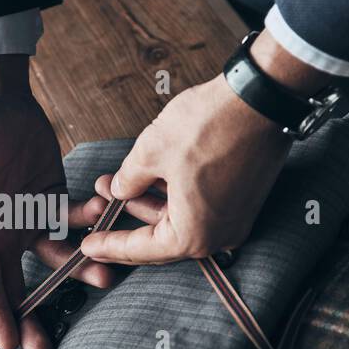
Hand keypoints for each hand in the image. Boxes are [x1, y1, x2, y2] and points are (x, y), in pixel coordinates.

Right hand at [0, 56, 111, 348]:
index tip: (10, 342)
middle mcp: (3, 235)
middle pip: (19, 286)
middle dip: (32, 316)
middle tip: (46, 348)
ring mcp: (30, 221)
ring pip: (57, 259)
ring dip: (79, 272)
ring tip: (105, 279)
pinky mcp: (54, 202)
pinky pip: (76, 223)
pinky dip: (91, 224)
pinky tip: (105, 216)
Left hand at [80, 71, 292, 263]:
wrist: (260, 99)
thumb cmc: (211, 125)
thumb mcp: (151, 153)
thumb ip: (129, 179)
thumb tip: (121, 190)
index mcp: (194, 235)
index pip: (142, 249)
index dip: (110, 245)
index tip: (87, 245)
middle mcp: (219, 236)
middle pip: (161, 237)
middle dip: (127, 216)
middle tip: (99, 202)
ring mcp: (234, 218)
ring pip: (179, 219)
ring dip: (147, 201)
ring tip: (117, 181)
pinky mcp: (242, 199)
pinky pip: (198, 208)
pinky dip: (172, 196)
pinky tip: (150, 177)